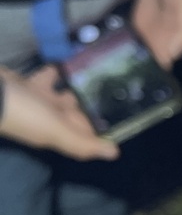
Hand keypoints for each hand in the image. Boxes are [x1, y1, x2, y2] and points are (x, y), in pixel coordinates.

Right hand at [0, 66, 117, 160]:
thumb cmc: (24, 112)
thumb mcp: (56, 130)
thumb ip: (83, 143)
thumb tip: (115, 154)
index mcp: (57, 133)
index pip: (84, 135)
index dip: (101, 129)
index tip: (125, 116)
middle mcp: (49, 120)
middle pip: (75, 115)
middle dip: (92, 106)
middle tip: (116, 89)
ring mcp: (37, 102)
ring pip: (62, 96)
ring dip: (77, 86)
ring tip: (100, 73)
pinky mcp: (27, 85)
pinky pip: (48, 78)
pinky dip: (57, 71)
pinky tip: (72, 60)